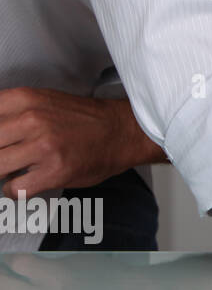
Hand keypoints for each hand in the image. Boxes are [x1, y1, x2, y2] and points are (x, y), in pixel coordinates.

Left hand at [0, 87, 160, 196]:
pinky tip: (28, 181)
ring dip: (4, 172)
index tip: (3, 143)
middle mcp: (32, 120)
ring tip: (16, 169)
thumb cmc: (84, 120)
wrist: (122, 132)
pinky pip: (14, 188)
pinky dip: (16, 190)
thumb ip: (11, 112)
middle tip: (7, 157)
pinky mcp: (54, 171)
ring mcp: (43, 146)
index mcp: (26, 99)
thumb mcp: (42, 102)